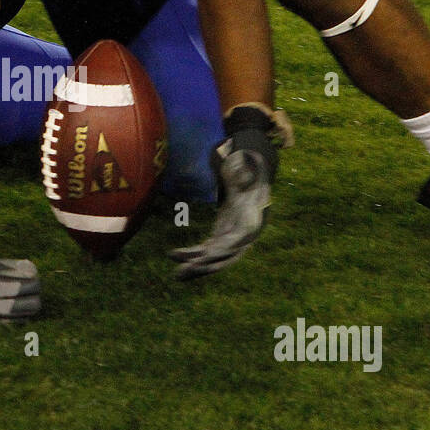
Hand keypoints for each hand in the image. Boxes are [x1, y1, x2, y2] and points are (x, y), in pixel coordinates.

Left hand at [170, 105, 287, 279]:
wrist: (252, 170)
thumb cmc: (249, 164)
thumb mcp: (248, 161)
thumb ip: (243, 163)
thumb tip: (239, 155)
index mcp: (253, 218)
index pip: (239, 239)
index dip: (223, 249)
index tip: (206, 254)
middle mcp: (245, 234)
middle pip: (226, 256)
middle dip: (205, 265)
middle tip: (181, 272)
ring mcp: (234, 237)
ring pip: (215, 258)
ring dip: (196, 266)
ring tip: (176, 274)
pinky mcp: (223, 235)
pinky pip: (208, 249)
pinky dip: (193, 254)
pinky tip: (175, 255)